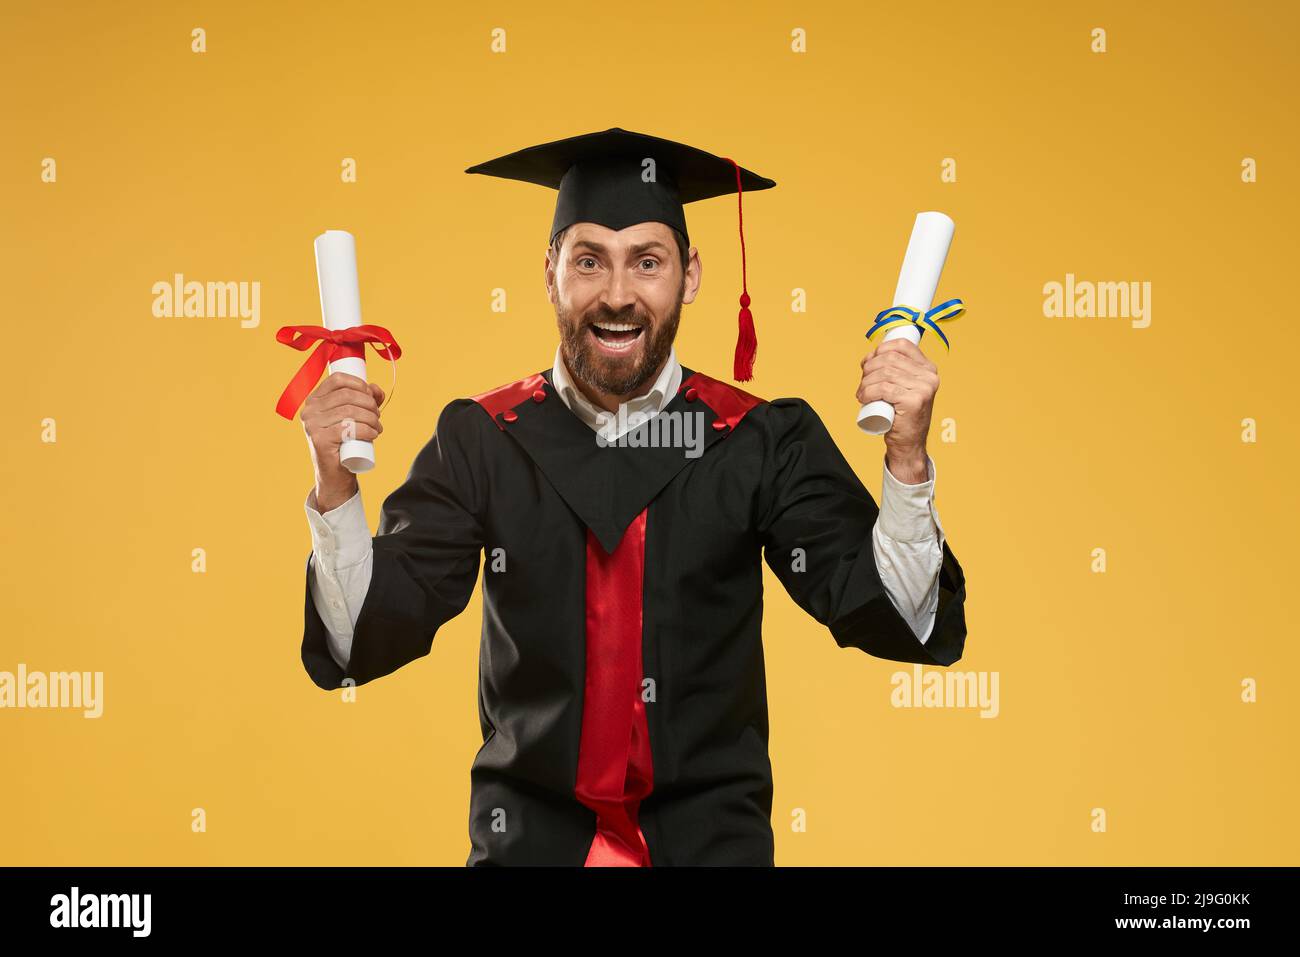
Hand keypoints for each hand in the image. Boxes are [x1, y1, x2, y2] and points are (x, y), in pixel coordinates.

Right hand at [301, 372, 384, 511]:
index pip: (337, 379)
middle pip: (347, 396)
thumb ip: (366, 399)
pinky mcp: (319, 440)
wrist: (335, 473)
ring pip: (350, 412)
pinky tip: (373, 434)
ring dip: (371, 419)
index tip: (372, 396)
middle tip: (378, 417)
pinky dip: (366, 430)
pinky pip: (348, 429)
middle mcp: (309, 410)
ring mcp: (312, 425)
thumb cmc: (345, 442)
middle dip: (369, 404)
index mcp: (314, 399)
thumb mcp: (355, 417)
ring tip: (378, 428)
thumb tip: (375, 388)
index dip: (359, 384)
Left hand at [856, 338, 936, 481]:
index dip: (879, 350)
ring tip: (861, 394)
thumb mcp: (902, 387)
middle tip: (862, 385)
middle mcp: (929, 376)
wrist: (909, 443)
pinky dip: (869, 392)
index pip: (902, 345)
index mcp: (928, 368)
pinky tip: (864, 398)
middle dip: (869, 369)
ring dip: (866, 382)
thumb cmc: (901, 415)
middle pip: (889, 359)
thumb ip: (896, 370)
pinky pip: (885, 388)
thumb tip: (871, 355)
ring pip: (885, 374)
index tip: (867, 363)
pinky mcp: (915, 401)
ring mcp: (924, 388)